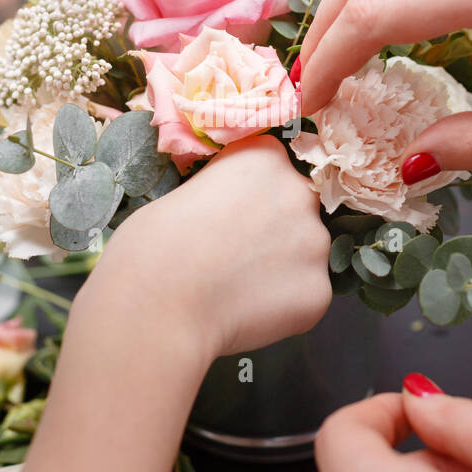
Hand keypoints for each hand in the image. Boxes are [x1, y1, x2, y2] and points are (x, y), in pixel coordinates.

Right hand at [87, 135, 332, 357]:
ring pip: (305, 254)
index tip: (226, 212)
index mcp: (264, 157)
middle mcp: (299, 193)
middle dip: (273, 228)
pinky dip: (282, 305)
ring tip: (236, 289)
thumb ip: (223, 195)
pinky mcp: (320, 293)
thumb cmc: (152, 245)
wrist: (157, 305)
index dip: (247, 193)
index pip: (270, 165)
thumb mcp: (183, 193)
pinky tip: (245, 313)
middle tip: (234, 255)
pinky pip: (305, 295)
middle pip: (295, 206)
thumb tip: (229, 216)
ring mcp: (315, 245)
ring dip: (280, 267)